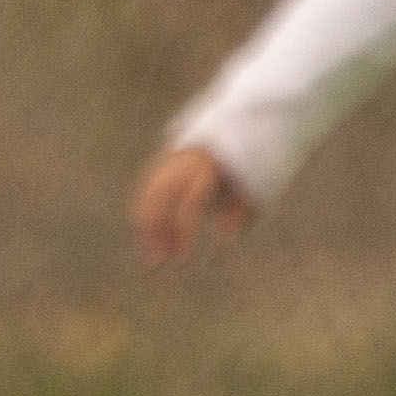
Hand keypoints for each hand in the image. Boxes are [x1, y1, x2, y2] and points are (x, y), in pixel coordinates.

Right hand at [130, 145, 253, 264]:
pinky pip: (144, 195)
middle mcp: (181, 163)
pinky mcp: (158, 167)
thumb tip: (227, 238)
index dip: (183, 232)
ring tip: (151, 255)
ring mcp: (167, 163)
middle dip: (153, 230)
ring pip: (146, 196)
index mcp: (206, 167)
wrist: (231, 134)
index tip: (182, 259)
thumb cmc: (243, 169)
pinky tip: (149, 241)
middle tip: (154, 261)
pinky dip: (144, 218)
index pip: (188, 204)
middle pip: (158, 198)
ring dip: (145, 227)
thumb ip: (239, 211)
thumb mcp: (251, 188)